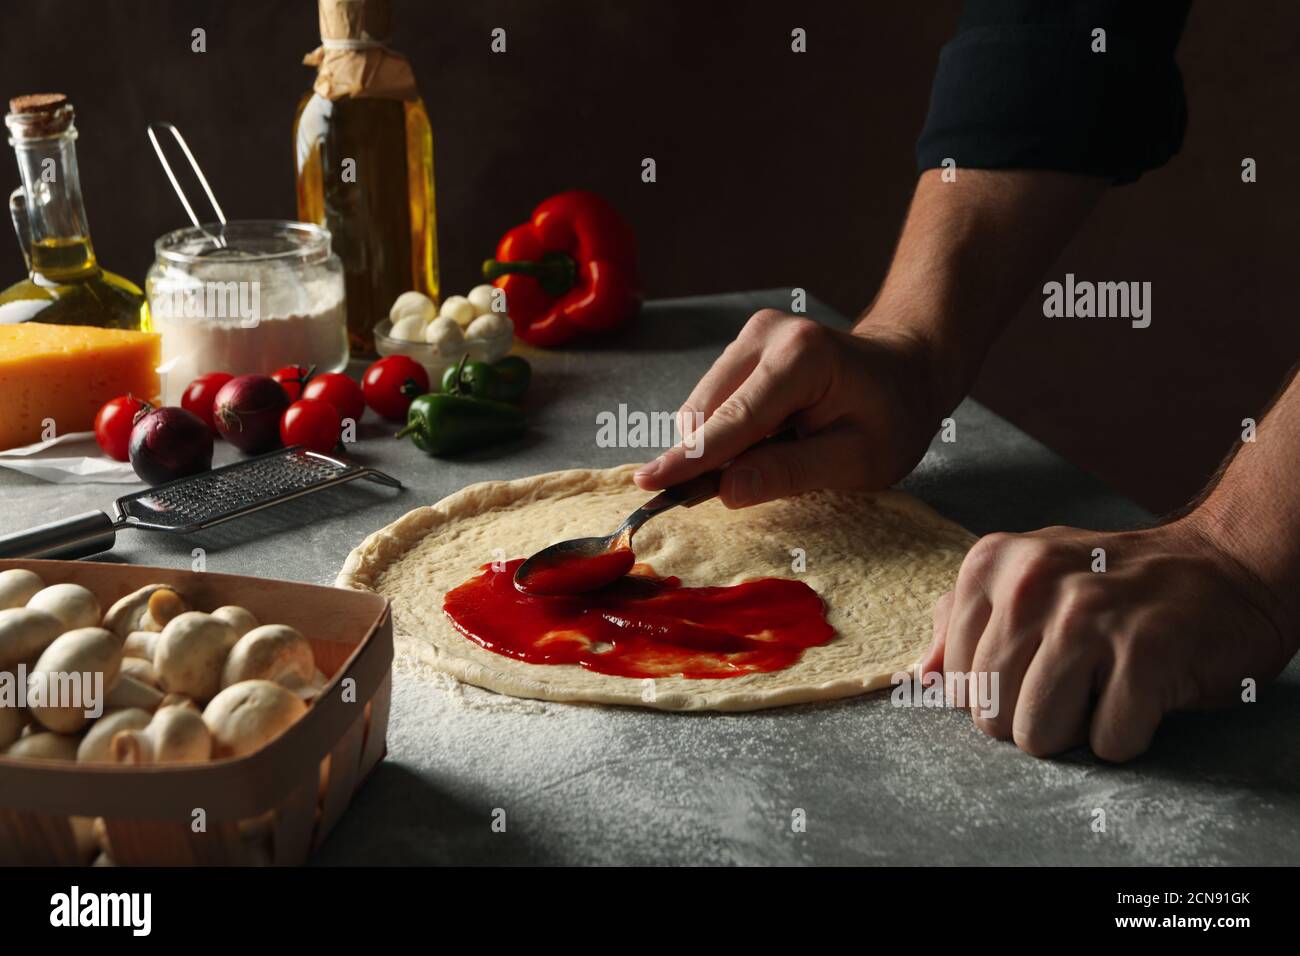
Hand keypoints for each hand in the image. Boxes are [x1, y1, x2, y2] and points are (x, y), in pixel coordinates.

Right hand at [634, 309, 948, 506]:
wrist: (906, 370)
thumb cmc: (891, 417)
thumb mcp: (858, 461)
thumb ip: (790, 473)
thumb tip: (726, 490)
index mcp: (801, 358)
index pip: (733, 420)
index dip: (690, 458)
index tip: (648, 483)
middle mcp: (767, 334)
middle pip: (707, 413)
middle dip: (715, 457)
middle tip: (759, 482)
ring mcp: (752, 334)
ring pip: (703, 409)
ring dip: (724, 444)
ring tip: (783, 448)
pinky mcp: (742, 346)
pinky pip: (713, 401)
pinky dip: (729, 430)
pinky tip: (772, 434)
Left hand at [921, 518, 1292, 761]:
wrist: (1224, 567)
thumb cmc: (1113, 585)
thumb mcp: (1027, 578)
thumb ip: (964, 620)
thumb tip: (923, 678)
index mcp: (992, 563)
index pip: (955, 682)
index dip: (997, 691)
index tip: (1039, 661)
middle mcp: (1032, 581)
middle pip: (990, 715)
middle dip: (1033, 718)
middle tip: (1076, 680)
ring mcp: (1089, 613)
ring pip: (1038, 735)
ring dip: (1077, 731)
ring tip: (1105, 684)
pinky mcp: (1146, 651)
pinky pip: (1107, 743)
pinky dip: (1128, 734)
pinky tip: (1144, 689)